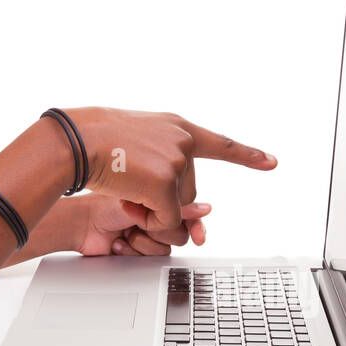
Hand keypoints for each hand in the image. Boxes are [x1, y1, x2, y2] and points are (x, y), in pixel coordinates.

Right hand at [62, 106, 275, 232]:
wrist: (74, 142)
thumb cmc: (92, 141)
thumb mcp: (133, 142)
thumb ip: (161, 162)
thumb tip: (179, 207)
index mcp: (176, 126)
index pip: (220, 143)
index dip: (247, 155)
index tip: (271, 162)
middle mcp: (182, 141)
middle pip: (188, 189)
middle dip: (163, 198)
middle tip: (130, 184)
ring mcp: (177, 161)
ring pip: (177, 207)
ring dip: (151, 208)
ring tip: (123, 184)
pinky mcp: (167, 183)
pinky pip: (167, 219)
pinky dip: (149, 220)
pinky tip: (128, 200)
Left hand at [74, 193, 211, 256]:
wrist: (81, 222)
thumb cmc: (105, 200)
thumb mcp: (145, 196)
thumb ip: (177, 205)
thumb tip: (206, 209)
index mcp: (160, 192)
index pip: (189, 209)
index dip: (193, 222)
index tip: (198, 236)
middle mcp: (156, 213)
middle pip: (181, 231)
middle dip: (159, 227)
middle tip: (137, 219)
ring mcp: (148, 232)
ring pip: (169, 246)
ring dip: (145, 239)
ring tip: (126, 230)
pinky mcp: (139, 249)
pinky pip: (153, 257)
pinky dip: (135, 249)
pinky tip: (120, 242)